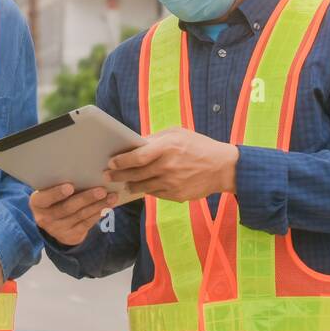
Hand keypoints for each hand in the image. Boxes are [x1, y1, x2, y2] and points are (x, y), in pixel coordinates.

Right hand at [30, 184, 117, 246]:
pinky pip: (87, 223)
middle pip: (68, 208)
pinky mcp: (71, 236)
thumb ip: (58, 183)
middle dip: (86, 198)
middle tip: (101, 190)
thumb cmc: (55, 198)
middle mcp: (45, 218)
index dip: (57, 193)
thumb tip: (83, 170)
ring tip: (111, 196)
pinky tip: (108, 206)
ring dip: (98, 205)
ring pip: (81, 216)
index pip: (45, 198)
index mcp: (37, 203)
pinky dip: (99, 213)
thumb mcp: (50, 192)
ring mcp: (58, 229)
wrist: (54, 223)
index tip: (70, 186)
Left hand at [104, 126, 237, 201]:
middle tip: (107, 176)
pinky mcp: (176, 196)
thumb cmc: (198, 146)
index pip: (137, 157)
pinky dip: (147, 190)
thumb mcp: (177, 134)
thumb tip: (134, 144)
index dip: (121, 161)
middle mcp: (167, 167)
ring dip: (130, 184)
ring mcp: (172, 183)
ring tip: (124, 182)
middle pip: (135, 174)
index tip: (111, 162)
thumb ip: (155, 139)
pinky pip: (155, 193)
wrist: (222, 167)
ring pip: (142, 186)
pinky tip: (141, 186)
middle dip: (118, 175)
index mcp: (167, 147)